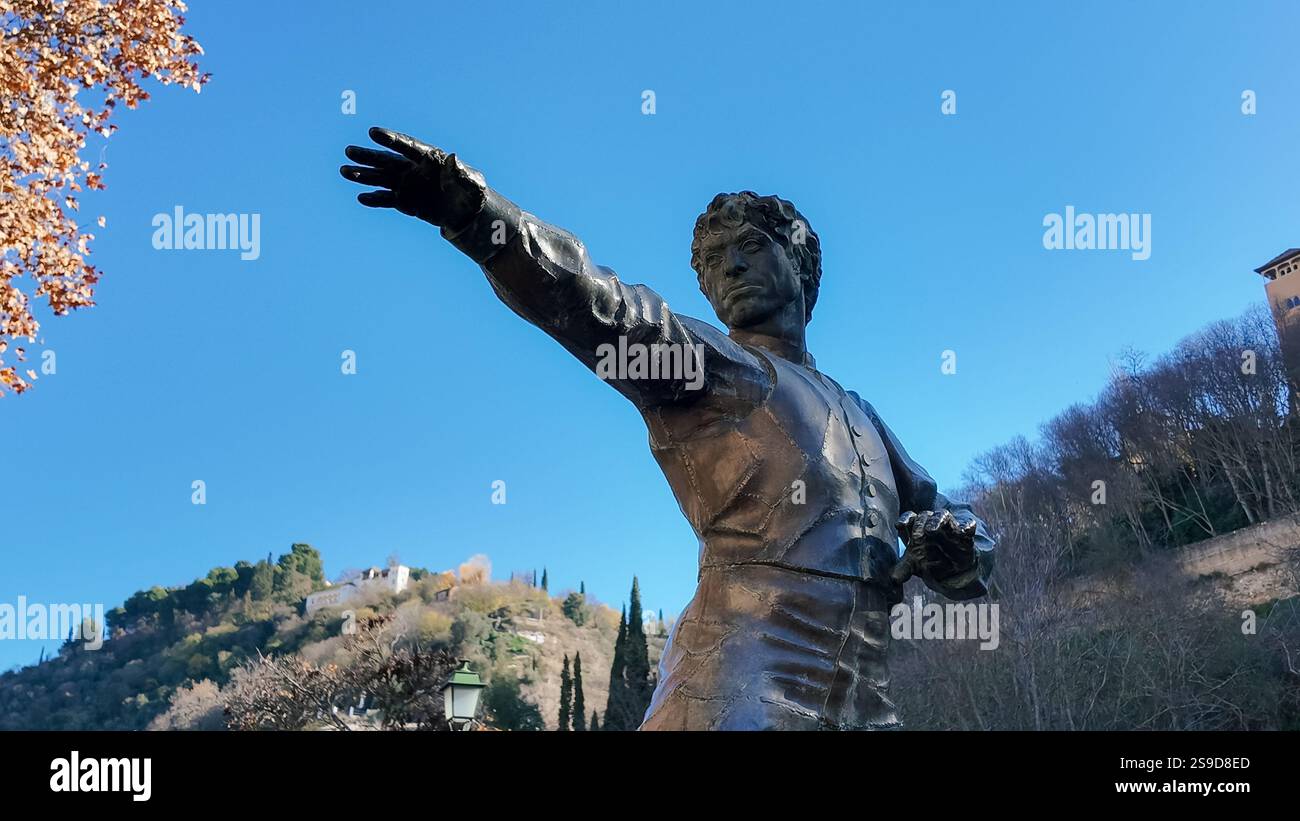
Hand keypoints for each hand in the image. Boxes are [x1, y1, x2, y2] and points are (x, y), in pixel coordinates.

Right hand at [340, 127, 485, 229]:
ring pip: (381, 178)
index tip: (373, 132)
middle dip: (368, 156)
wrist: (466, 211)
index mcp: (429, 159)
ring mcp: (407, 185)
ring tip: (344, 171)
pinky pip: (387, 199)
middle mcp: (413, 169)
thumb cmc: (471, 192)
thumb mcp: (472, 182)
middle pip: (387, 160)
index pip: (406, 146)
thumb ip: (462, 172)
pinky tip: (361, 197)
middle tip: (348, 151)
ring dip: (363, 175)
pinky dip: (375, 199)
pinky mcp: (405, 201)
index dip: (391, 139)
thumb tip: (454, 158)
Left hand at [891, 510, 977, 584]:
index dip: (905, 519)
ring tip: (931, 529)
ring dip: (937, 520)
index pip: (910, 518)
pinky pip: (967, 525)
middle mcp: (932, 524)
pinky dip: (966, 526)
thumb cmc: (930, 560)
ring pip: (943, 516)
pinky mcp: (965, 534)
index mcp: (918, 529)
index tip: (899, 525)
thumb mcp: (915, 565)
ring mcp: (949, 528)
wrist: (954, 570)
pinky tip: (963, 530)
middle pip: (925, 515)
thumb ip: (904, 569)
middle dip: (920, 523)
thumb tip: (893, 579)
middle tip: (917, 535)